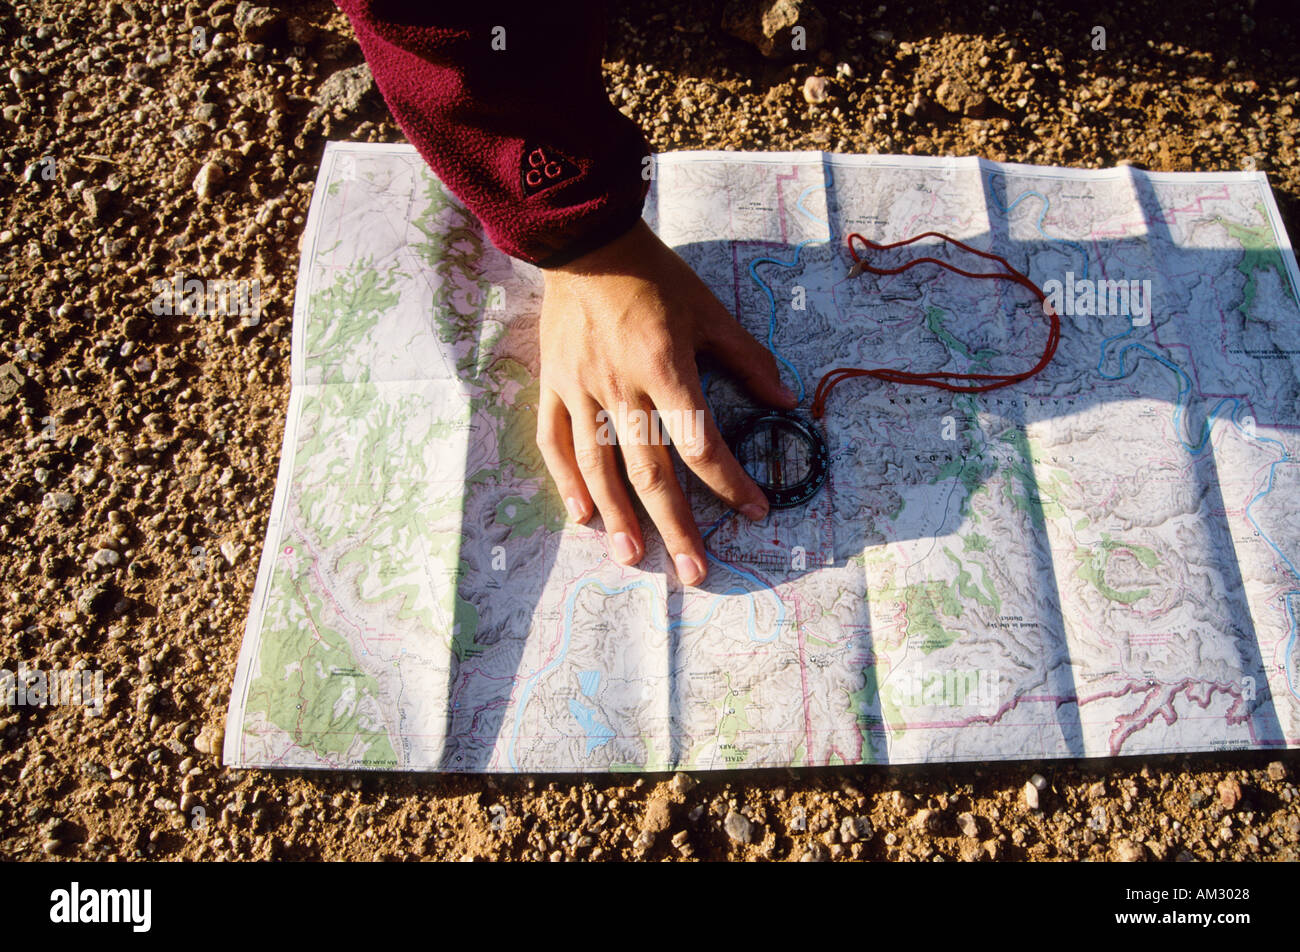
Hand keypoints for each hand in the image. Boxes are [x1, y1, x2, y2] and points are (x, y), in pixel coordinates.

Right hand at [535, 219, 797, 585]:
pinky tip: (583, 515)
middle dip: (675, 526)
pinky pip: (555, 442)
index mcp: (665, 368)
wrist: (587, 243)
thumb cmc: (655, 278)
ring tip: (634, 557)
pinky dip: (567, 481)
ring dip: (618, 517)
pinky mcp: (553, 385)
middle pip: (650, 472)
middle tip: (693, 571)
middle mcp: (621, 387)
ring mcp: (581, 389)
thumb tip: (788, 402)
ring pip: (599, 468)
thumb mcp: (710, 312)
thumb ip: (749, 360)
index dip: (731, 482)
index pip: (700, 443)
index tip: (756, 509)